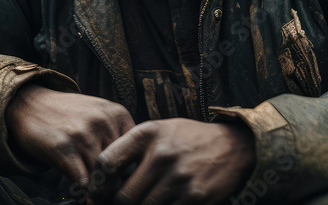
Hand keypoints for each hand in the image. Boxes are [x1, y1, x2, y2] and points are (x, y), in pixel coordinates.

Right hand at [5, 85, 134, 189]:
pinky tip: (80, 194)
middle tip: (109, 196)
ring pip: (103, 178)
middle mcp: (104, 122)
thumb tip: (133, 171)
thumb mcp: (100, 114)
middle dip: (115, 185)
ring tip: (95, 197)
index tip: (124, 184)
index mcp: (118, 114)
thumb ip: (118, 135)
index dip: (131, 172)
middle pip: (121, 167)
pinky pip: (82, 182)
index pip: (136, 153)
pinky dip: (83, 193)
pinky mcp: (64, 149)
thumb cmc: (68, 114)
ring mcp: (84, 135)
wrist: (30, 104)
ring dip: (99, 192)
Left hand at [90, 118, 255, 204]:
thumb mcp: (158, 130)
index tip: (96, 195)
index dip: (96, 185)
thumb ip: (131, 148)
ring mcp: (179, 178)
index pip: (107, 162)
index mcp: (148, 134)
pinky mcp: (195, 197)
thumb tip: (102, 179)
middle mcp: (162, 155)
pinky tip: (163, 203)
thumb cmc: (187, 139)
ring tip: (142, 202)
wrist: (232, 146)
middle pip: (123, 197)